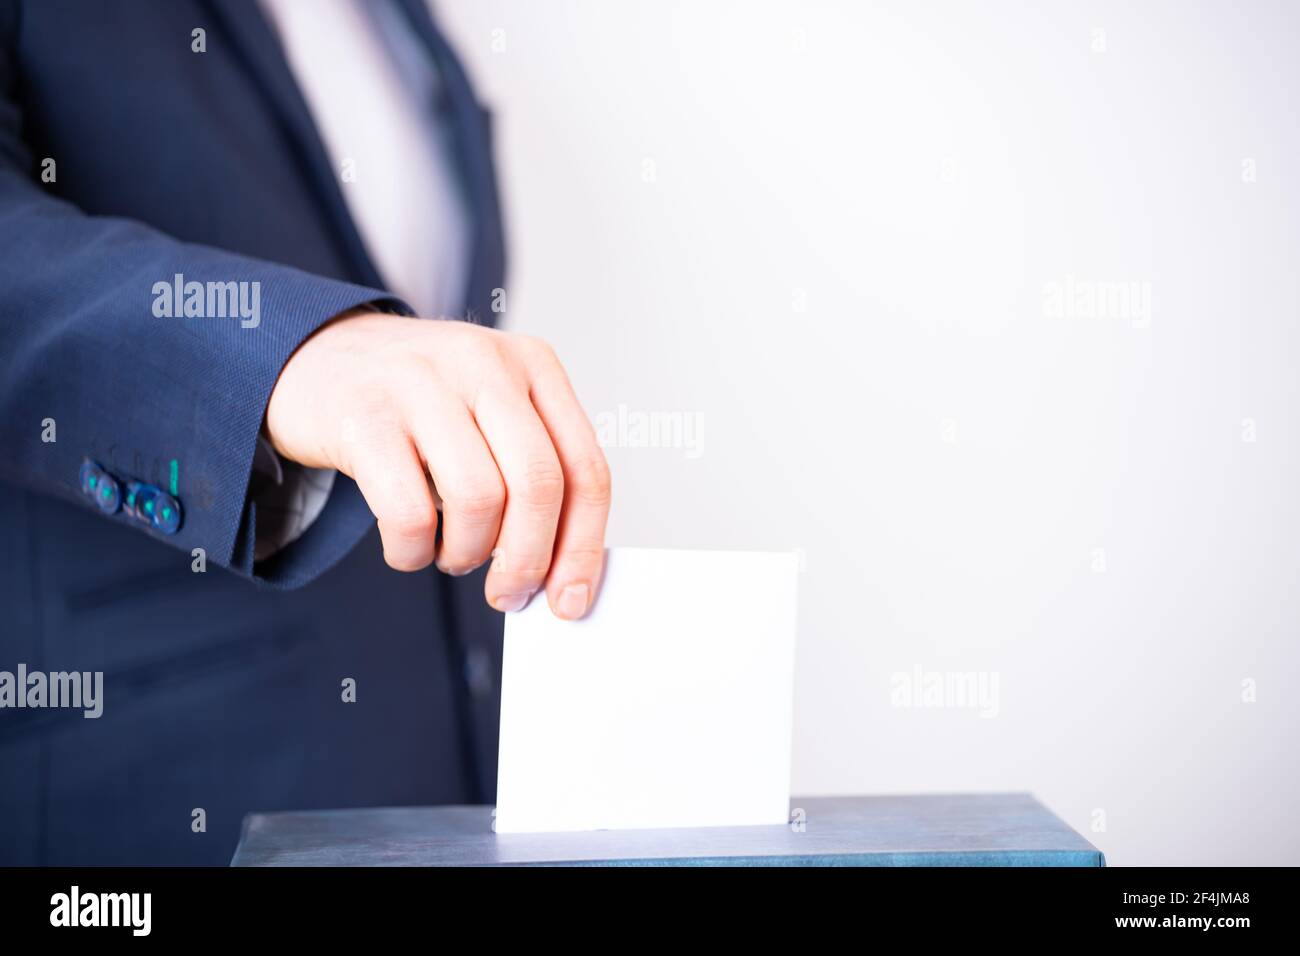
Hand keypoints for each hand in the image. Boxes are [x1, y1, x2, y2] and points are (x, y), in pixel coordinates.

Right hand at [265, 311, 610, 618]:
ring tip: (451, 553)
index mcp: (533, 364)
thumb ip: (532, 471)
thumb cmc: (417, 401)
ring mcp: (421, 384)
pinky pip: (410, 512)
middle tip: (508, 594)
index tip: (571, 599)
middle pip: (539, 485)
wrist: (317, 356)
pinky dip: (414, 551)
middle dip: (528, 561)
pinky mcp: (365, 416)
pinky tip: (409, 546)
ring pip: (479, 500)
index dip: (583, 546)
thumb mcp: (489, 411)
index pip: (585, 467)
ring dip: (468, 553)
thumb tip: (563, 571)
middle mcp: (484, 363)